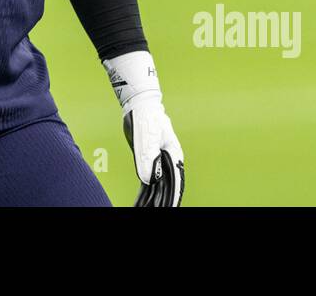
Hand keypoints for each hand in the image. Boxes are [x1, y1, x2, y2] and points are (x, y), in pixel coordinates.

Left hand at [102, 50, 185, 206]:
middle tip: (159, 209)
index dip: (174, 196)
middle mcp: (168, 158)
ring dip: (156, 194)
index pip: (176, 180)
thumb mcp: (148, 138)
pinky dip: (147, 186)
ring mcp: (158, 158)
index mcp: (174, 154)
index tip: (172, 206)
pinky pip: (149, 175)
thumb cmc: (147, 118)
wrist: (139, 105)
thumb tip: (148, 180)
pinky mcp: (148, 157)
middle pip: (168, 183)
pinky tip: (144, 197)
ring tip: (150, 207)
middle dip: (165, 198)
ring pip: (159, 181)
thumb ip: (148, 159)